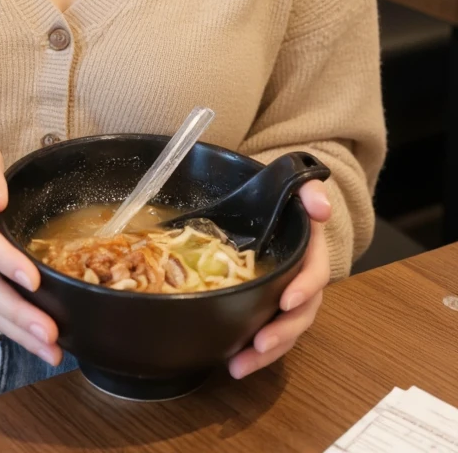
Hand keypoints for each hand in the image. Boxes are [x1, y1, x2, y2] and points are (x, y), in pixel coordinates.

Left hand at [228, 179, 331, 378]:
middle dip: (283, 333)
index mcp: (311, 253)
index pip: (315, 275)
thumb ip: (309, 190)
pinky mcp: (269, 309)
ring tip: (239, 367)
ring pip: (285, 332)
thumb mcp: (297, 187)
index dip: (304, 288)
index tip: (286, 300)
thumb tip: (321, 208)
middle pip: (301, 315)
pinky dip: (254, 352)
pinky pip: (268, 334)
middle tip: (260, 344)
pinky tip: (232, 363)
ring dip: (266, 353)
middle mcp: (304, 282)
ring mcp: (287, 299)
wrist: (273, 209)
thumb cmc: (284, 200)